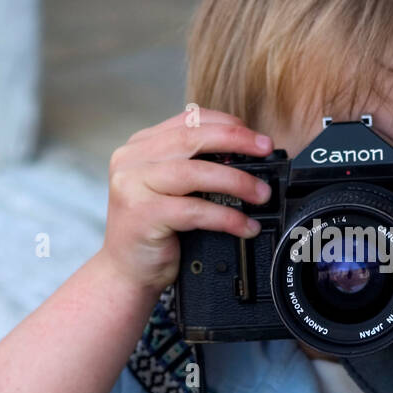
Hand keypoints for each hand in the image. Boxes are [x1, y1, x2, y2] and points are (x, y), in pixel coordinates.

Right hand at [101, 108, 272, 293]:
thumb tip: (245, 156)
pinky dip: (226, 217)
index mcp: (140, 146)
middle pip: (192, 138)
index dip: (226, 124)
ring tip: (261, 194)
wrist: (126, 272)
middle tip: (266, 150)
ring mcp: (133, 185)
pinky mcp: (142, 214)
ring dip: (236, 181)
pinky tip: (245, 225)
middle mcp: (132, 159)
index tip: (256, 137)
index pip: (187, 120)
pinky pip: (195, 210)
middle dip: (236, 140)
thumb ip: (194, 166)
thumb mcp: (170, 189)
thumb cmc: (153, 231)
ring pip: (195, 172)